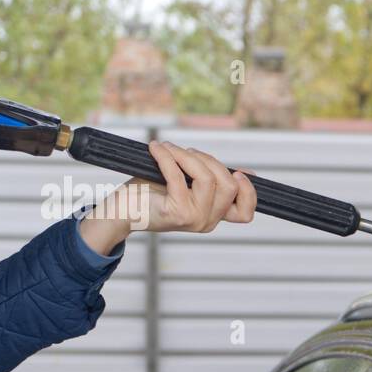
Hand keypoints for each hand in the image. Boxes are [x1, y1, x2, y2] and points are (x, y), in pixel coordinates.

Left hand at [80, 142, 256, 254]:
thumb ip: (214, 180)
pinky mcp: (176, 212)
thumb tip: (247, 173)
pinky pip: (178, 176)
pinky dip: (168, 156)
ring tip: (169, 148)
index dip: (249, 192)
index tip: (238, 172)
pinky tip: (156, 148)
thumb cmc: (153, 195)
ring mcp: (194, 219)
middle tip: (187, 151)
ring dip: (187, 155)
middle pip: (229, 185)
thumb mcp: (190, 186)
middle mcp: (207, 222)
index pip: (246, 214)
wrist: (122, 211)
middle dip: (210, 160)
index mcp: (213, 217)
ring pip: (208, 178)